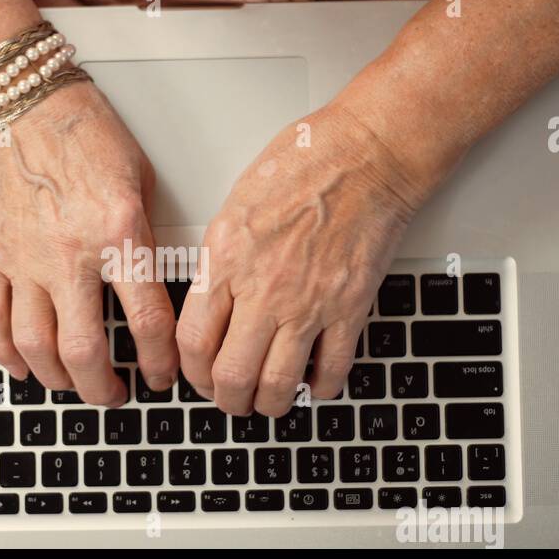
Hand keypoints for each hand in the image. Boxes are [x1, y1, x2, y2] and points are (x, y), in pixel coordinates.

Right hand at [0, 82, 178, 404]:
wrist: (22, 102)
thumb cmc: (83, 131)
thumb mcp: (139, 183)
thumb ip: (145, 240)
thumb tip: (154, 290)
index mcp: (119, 233)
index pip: (147, 321)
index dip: (159, 362)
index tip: (160, 375)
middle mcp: (70, 253)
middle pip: (84, 352)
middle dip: (103, 389)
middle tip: (114, 395)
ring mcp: (25, 258)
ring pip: (35, 347)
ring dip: (57, 379)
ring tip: (72, 384)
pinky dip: (6, 353)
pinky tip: (22, 367)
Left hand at [176, 105, 436, 416]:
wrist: (366, 154)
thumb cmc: (303, 165)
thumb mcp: (233, 207)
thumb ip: (218, 260)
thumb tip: (208, 301)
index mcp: (226, 261)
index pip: (193, 342)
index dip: (191, 373)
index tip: (197, 376)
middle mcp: (263, 289)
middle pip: (231, 375)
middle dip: (226, 399)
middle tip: (230, 399)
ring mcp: (308, 303)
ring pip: (278, 384)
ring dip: (270, 404)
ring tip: (268, 400)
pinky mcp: (350, 308)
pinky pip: (333, 370)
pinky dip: (321, 387)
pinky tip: (315, 382)